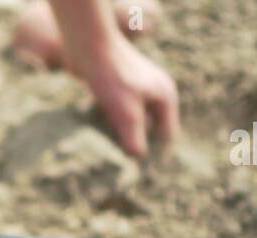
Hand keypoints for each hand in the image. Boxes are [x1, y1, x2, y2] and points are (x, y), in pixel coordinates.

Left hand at [77, 34, 179, 157]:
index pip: (167, 134)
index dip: (156, 153)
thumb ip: (135, 139)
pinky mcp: (118, 87)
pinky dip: (111, 123)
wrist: (89, 47)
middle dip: (138, 144)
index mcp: (165, 97)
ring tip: (111, 155)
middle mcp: (155, 92)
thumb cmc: (112, 78)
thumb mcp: (126, 114)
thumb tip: (139, 160)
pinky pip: (119, 112)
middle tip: (125, 167)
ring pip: (133, 120)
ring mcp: (137, 88)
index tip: (142, 172)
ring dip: (123, 135)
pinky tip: (99, 136)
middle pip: (150, 128)